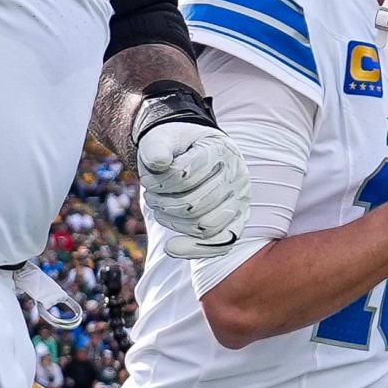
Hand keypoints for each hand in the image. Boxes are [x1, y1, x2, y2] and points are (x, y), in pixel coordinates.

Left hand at [133, 115, 249, 247]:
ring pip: (203, 226)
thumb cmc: (175, 147)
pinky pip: (221, 244)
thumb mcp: (161, 138)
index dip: (159, 182)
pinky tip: (171, 248)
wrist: (192, 152)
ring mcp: (239, 201)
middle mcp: (237, 177)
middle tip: (151, 196)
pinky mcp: (236, 221)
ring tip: (160, 207)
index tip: (148, 178)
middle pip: (193, 206)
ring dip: (171, 221)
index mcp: (221, 151)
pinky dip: (195, 249)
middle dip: (163, 203)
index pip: (184, 176)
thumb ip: (155, 147)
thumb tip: (158, 162)